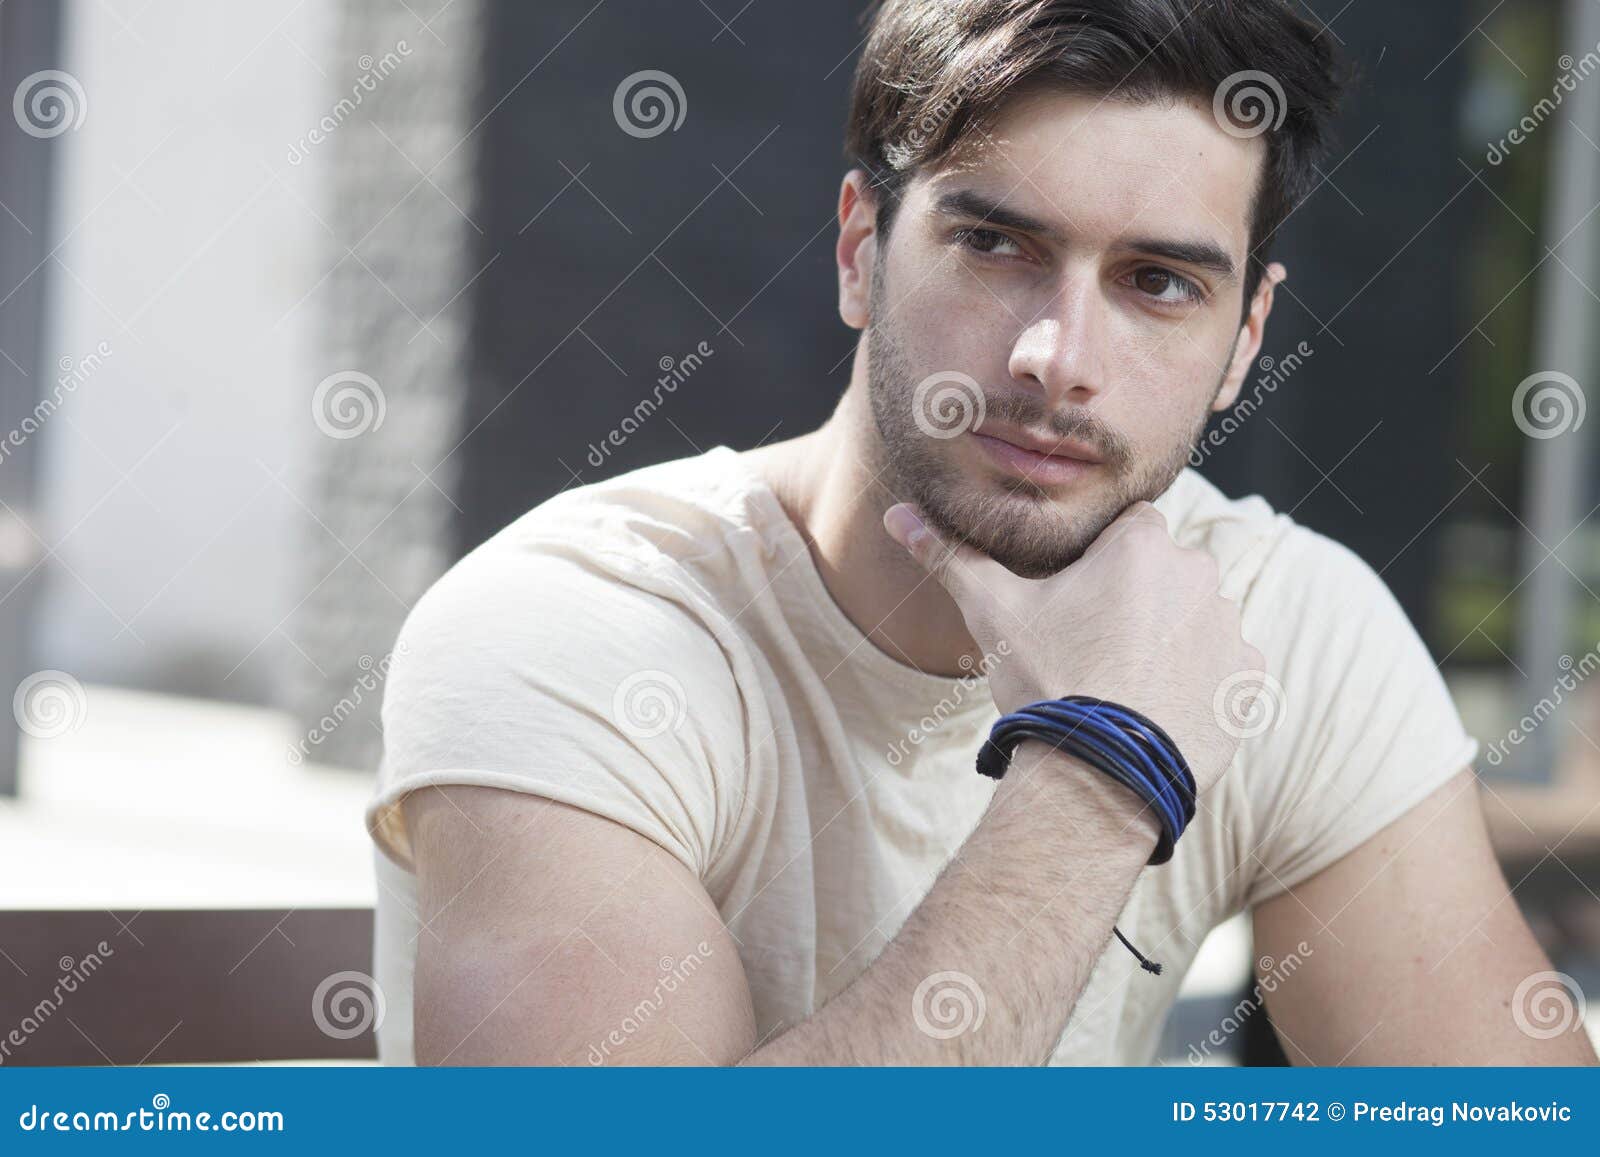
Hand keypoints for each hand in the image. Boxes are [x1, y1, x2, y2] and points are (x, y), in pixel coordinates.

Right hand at [883, 500, 1266, 795]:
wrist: (1100, 774)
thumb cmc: (1046, 681)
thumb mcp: (991, 612)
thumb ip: (950, 556)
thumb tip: (896, 514)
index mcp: (1143, 545)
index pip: (1128, 528)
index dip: (1100, 562)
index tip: (1077, 599)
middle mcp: (1199, 576)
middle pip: (1164, 573)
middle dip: (1136, 600)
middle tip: (1093, 648)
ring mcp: (1230, 630)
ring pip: (1194, 620)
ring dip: (1169, 640)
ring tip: (1123, 685)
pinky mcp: (1248, 683)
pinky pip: (1224, 668)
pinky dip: (1197, 683)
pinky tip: (1156, 710)